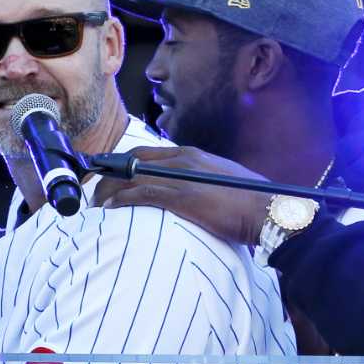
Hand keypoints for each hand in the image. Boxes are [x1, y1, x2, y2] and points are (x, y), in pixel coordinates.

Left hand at [93, 146, 273, 246]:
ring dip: (108, 191)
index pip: (145, 154)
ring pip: (131, 177)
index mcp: (192, 155)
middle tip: (93, 192)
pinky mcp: (182, 195)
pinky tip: (109, 209)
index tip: (106, 177)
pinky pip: (141, 193)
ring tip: (96, 206)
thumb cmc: (250, 202)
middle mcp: (183, 159)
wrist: (270, 210)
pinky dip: (120, 200)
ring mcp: (182, 176)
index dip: (120, 165)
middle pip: (131, 162)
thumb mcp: (221, 181)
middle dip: (107, 176)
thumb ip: (199, 181)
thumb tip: (186, 192)